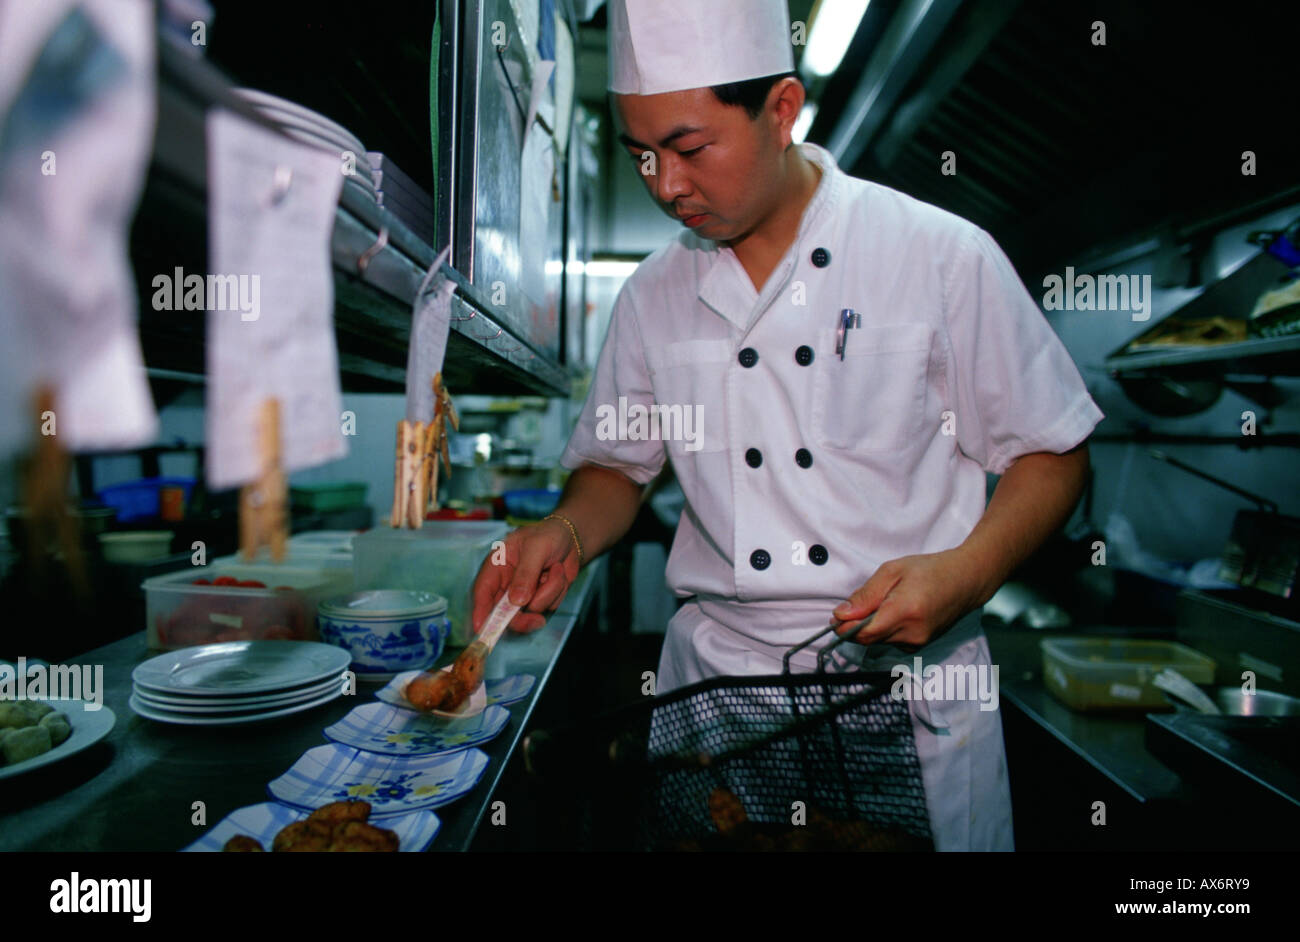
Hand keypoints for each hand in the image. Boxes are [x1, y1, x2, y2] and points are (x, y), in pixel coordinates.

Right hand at [470, 518, 578, 633]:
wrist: (570, 539)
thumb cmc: (548, 535)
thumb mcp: (536, 548)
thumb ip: (525, 574)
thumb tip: (516, 601)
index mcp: (497, 566)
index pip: (483, 591)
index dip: (480, 612)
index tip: (481, 629)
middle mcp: (507, 584)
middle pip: (504, 613)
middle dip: (522, 618)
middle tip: (537, 621)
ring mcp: (524, 594)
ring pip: (531, 611)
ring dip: (549, 593)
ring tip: (555, 569)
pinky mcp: (541, 600)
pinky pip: (548, 607)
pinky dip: (558, 592)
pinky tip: (558, 574)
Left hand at [831, 549, 987, 648]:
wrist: (966, 580)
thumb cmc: (932, 570)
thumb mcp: (892, 571)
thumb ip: (866, 595)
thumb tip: (842, 614)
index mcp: (904, 611)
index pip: (863, 632)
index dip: (844, 628)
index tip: (836, 618)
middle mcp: (912, 632)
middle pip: (869, 639)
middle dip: (854, 627)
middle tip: (851, 608)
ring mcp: (918, 642)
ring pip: (879, 641)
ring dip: (871, 628)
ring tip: (881, 604)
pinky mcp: (921, 645)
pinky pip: (892, 642)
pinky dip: (885, 630)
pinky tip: (894, 612)